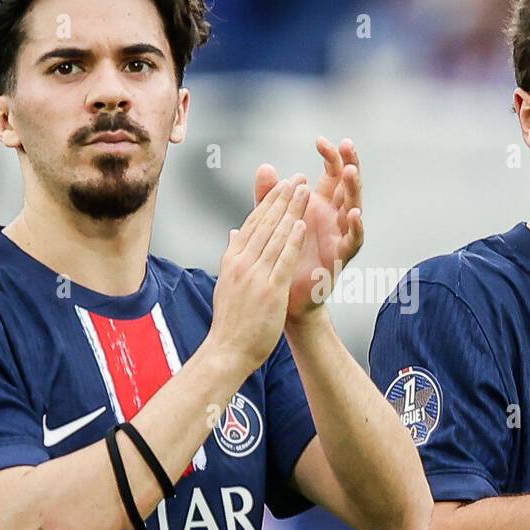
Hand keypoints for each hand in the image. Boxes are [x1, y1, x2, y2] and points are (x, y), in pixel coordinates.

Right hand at [207, 179, 308, 373]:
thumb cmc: (231, 322)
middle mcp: (241, 263)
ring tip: (303, 191)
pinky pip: (282, 259)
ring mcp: (255, 275)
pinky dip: (292, 240)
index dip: (269, 202)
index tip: (281, 185)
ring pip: (275, 236)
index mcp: (232, 260)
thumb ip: (233, 256)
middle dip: (282, 198)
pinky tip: (302, 224)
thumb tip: (234, 234)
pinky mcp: (269, 290)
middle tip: (296, 178)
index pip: (252, 223)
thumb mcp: (227, 283)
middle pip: (264, 223)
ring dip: (290, 210)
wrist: (227, 350)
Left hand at [253, 136, 363, 324]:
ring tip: (350, 172)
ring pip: (354, 208)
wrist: (283, 297)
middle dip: (349, 164)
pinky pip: (353, 242)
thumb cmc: (281, 257)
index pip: (331, 174)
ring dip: (353, 190)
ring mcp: (339, 237)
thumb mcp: (272, 222)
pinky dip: (356, 228)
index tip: (320, 140)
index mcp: (319, 206)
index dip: (330, 156)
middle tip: (348, 144)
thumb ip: (269, 196)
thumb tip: (265, 167)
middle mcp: (333, 219)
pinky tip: (354, 214)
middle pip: (347, 186)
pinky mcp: (340, 258)